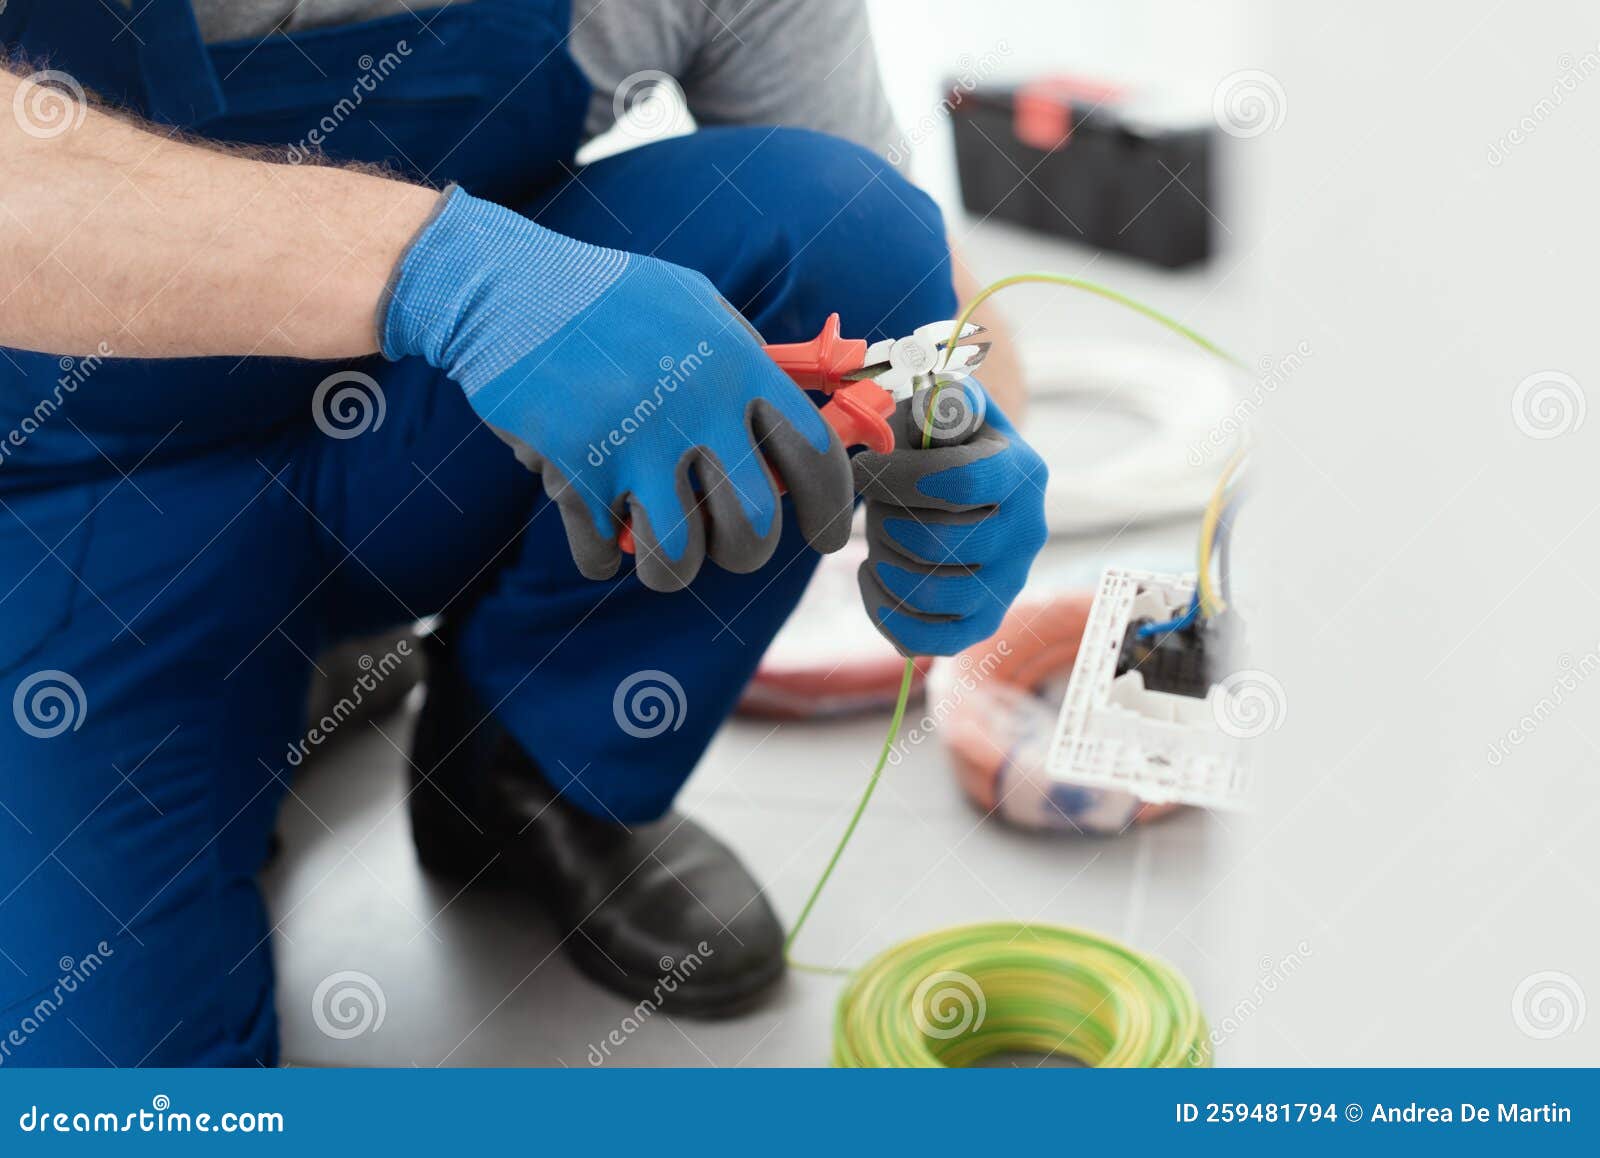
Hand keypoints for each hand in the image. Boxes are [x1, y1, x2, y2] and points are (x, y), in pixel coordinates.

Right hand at [380, 187, 853, 590]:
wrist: (504, 286)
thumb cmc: (611, 298)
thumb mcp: (695, 306)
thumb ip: (748, 362)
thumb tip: (806, 417)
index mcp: (736, 364)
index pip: (813, 452)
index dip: (830, 507)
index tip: (827, 537)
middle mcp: (693, 406)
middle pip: (751, 527)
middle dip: (744, 552)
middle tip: (726, 543)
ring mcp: (631, 443)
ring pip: (678, 560)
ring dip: (671, 568)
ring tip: (662, 551)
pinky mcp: (573, 470)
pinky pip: (600, 553)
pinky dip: (599, 555)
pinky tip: (598, 531)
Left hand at [850, 380, 1048, 655]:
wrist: (972, 485)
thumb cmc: (944, 441)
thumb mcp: (943, 405)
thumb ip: (933, 400)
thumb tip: (922, 415)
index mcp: (1022, 473)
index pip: (957, 482)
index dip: (895, 476)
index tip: (864, 467)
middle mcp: (1027, 533)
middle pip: (936, 542)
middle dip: (885, 519)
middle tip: (874, 503)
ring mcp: (1008, 584)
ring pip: (929, 593)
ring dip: (882, 564)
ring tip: (874, 540)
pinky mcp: (983, 623)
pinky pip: (928, 641)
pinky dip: (884, 613)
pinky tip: (872, 576)